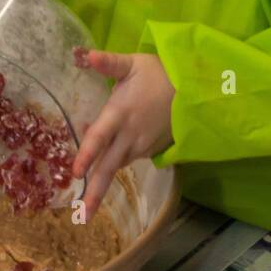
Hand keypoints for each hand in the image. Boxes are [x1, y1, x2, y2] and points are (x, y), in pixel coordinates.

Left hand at [71, 50, 174, 219]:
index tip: (75, 173)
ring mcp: (142, 145)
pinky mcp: (151, 149)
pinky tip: (109, 156)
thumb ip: (108, 63)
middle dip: (96, 192)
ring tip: (87, 194)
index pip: (99, 137)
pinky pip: (129, 158)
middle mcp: (129, 135)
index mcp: (120, 114)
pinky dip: (117, 160)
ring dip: (103, 179)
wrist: (194, 88)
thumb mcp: (133, 63)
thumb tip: (85, 55)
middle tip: (82, 215)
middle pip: (109, 167)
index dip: (87, 155)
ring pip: (118, 164)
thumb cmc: (159, 72)